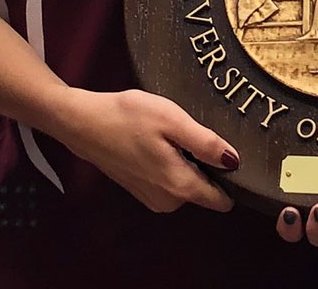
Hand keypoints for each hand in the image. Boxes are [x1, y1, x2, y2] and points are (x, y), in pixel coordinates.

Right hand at [56, 88, 235, 213]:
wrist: (82, 122)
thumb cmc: (127, 116)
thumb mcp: (172, 120)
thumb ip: (205, 143)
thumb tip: (234, 161)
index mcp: (179, 186)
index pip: (221, 200)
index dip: (230, 178)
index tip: (223, 153)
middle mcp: (167, 201)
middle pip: (205, 190)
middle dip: (205, 166)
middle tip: (190, 134)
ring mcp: (152, 198)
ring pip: (186, 185)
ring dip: (187, 163)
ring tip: (172, 136)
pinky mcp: (141, 191)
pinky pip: (170, 182)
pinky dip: (170, 165)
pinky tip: (158, 143)